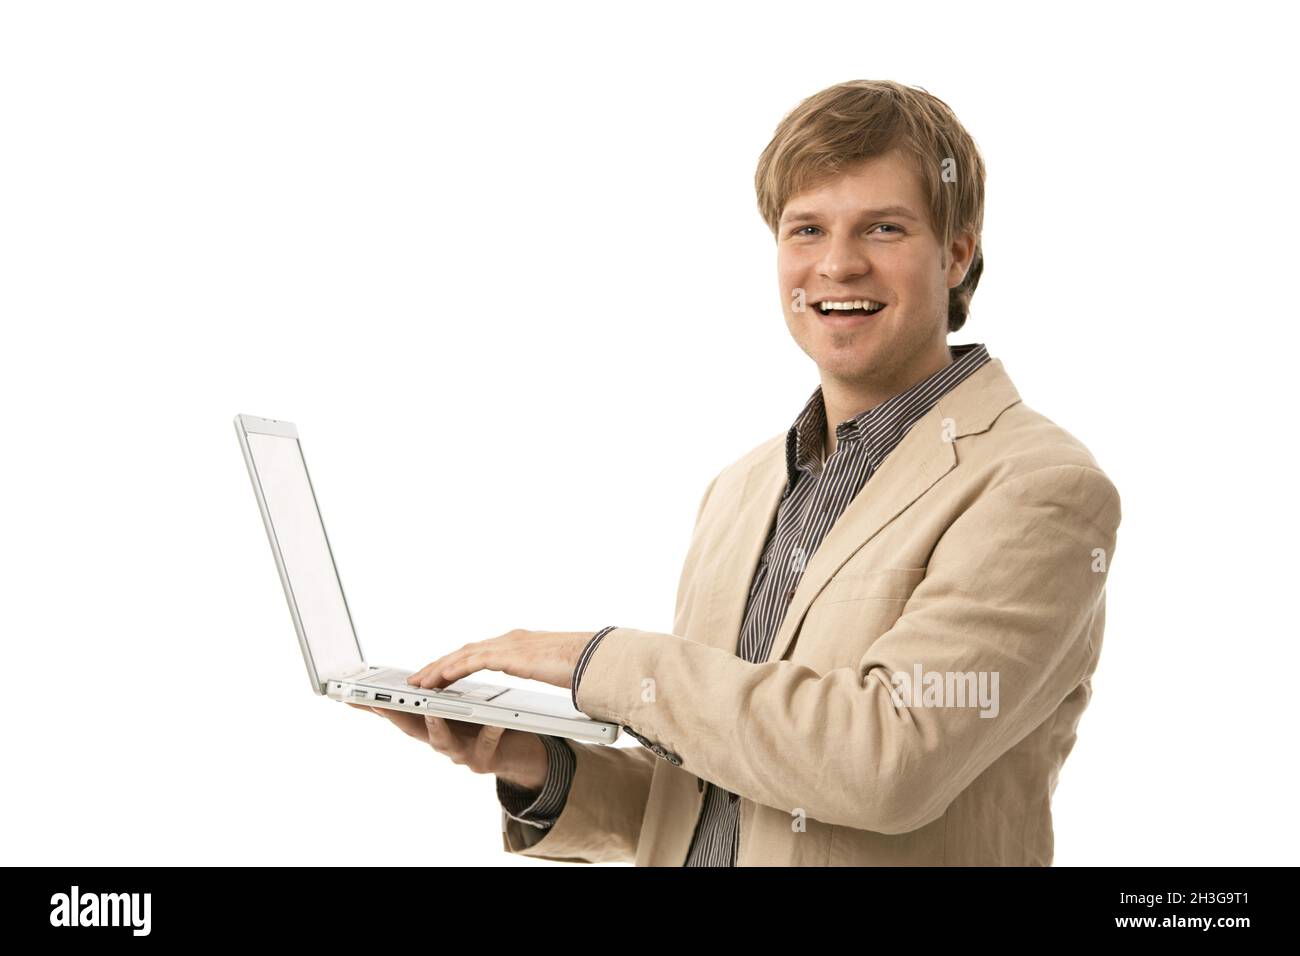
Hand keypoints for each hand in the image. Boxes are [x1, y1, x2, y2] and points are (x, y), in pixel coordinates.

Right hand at [346, 704, 548, 790]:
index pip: (399, 714)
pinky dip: (490, 731)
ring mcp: (461, 754)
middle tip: (379, 703)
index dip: (374, 706)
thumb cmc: (486, 725)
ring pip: (443, 742)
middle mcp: (442, 743)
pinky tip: (495, 721)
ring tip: (433, 711)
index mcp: (433, 726)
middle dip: (393, 716)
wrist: (519, 753)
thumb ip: (440, 698)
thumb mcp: (459, 710)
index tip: (351, 696)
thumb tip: (418, 677)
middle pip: (411, 730)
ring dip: (435, 726)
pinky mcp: (485, 760)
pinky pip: (487, 743)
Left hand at [405, 629, 596, 690]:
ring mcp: (508, 645)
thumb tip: (541, 675)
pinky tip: (439, 680)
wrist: (595, 656)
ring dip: (437, 670)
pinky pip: (473, 662)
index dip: (454, 662)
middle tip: (417, 679)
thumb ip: (538, 669)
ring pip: (462, 656)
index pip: (477, 651)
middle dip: (438, 666)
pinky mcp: (510, 655)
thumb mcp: (551, 668)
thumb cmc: (580, 663)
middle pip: (463, 651)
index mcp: (517, 643)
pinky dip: (453, 670)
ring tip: (419, 684)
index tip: (437, 673)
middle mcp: (508, 639)